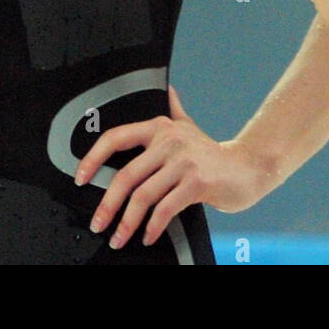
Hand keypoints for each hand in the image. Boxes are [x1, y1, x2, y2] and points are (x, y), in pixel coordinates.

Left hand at [75, 86, 270, 248]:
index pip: (116, 137)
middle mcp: (169, 140)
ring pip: (143, 196)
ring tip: (119, 238)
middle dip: (107, 204)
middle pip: (126, 175)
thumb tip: (167, 89)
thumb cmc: (212, 153)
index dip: (93, 157)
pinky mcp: (197, 183)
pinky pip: (165, 209)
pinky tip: (147, 237)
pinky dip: (152, 227)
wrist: (247, 168)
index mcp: (160, 127)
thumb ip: (175, 110)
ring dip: (127, 223)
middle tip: (98, 224)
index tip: (80, 178)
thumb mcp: (190, 128)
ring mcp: (184, 162)